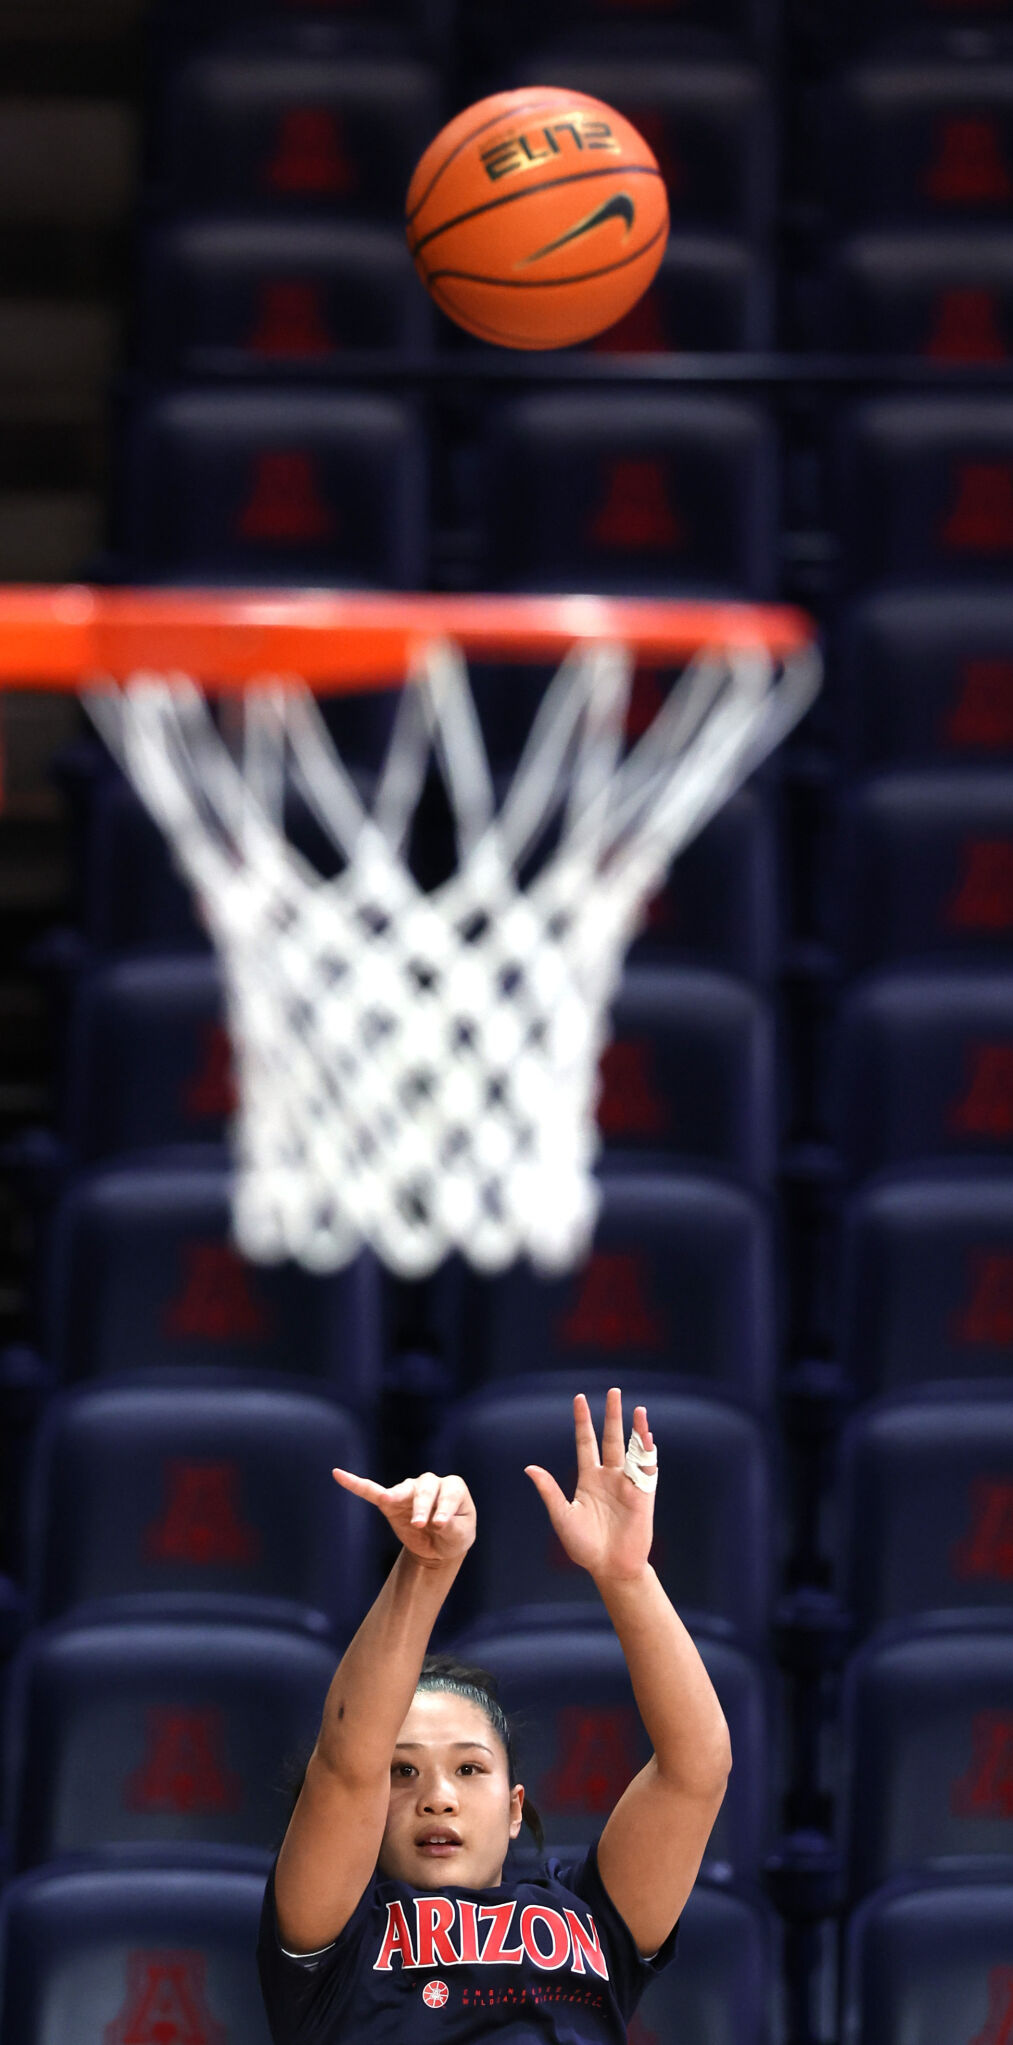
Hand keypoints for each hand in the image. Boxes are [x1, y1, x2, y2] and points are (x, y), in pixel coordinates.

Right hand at [332, 1466, 475, 1568]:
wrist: (439, 1545)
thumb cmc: (454, 1535)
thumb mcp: (461, 1536)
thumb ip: (452, 1528)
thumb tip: (437, 1522)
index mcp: (453, 1487)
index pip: (449, 1492)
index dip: (445, 1507)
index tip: (441, 1525)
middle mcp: (431, 1483)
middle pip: (425, 1488)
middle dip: (422, 1506)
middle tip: (420, 1524)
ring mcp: (409, 1490)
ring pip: (402, 1490)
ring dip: (398, 1499)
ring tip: (390, 1503)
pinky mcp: (390, 1502)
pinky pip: (372, 1492)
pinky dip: (356, 1484)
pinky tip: (339, 1474)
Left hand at [525, 1387, 654, 1584]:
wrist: (610, 1568)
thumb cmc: (584, 1546)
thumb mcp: (562, 1516)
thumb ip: (549, 1491)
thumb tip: (529, 1467)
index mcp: (588, 1479)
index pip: (586, 1442)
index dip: (583, 1421)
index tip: (579, 1399)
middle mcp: (609, 1477)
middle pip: (612, 1438)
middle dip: (612, 1415)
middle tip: (614, 1391)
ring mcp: (627, 1484)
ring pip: (632, 1450)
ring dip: (636, 1430)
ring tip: (639, 1410)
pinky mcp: (643, 1496)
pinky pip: (647, 1470)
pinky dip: (648, 1453)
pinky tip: (648, 1437)